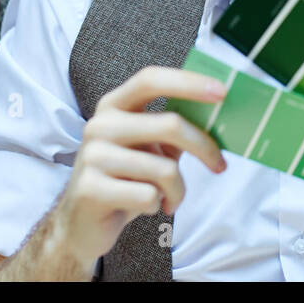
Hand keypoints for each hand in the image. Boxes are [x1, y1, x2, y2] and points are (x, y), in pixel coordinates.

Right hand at [47, 66, 227, 271]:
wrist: (81, 223)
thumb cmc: (125, 179)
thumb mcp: (149, 148)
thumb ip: (174, 129)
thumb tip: (218, 112)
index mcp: (114, 105)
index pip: (151, 79)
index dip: (188, 82)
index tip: (222, 92)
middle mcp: (99, 125)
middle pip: (169, 125)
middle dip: (204, 147)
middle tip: (220, 165)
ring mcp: (91, 156)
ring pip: (164, 169)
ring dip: (178, 190)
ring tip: (171, 198)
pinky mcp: (90, 189)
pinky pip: (148, 196)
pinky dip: (157, 206)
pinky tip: (145, 207)